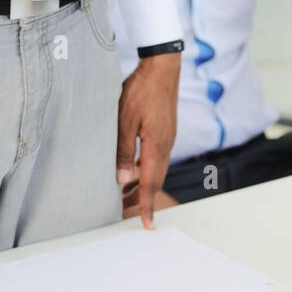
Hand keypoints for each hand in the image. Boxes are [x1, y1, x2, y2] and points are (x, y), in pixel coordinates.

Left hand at [116, 53, 180, 228]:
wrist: (162, 67)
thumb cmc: (142, 90)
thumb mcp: (124, 120)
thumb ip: (123, 151)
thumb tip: (122, 180)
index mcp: (157, 145)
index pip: (152, 183)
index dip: (148, 205)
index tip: (148, 225)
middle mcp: (166, 144)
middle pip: (156, 179)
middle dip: (143, 198)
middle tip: (126, 212)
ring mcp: (168, 137)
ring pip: (157, 168)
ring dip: (144, 184)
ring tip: (126, 194)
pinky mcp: (166, 130)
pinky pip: (157, 157)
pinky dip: (147, 169)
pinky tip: (135, 168)